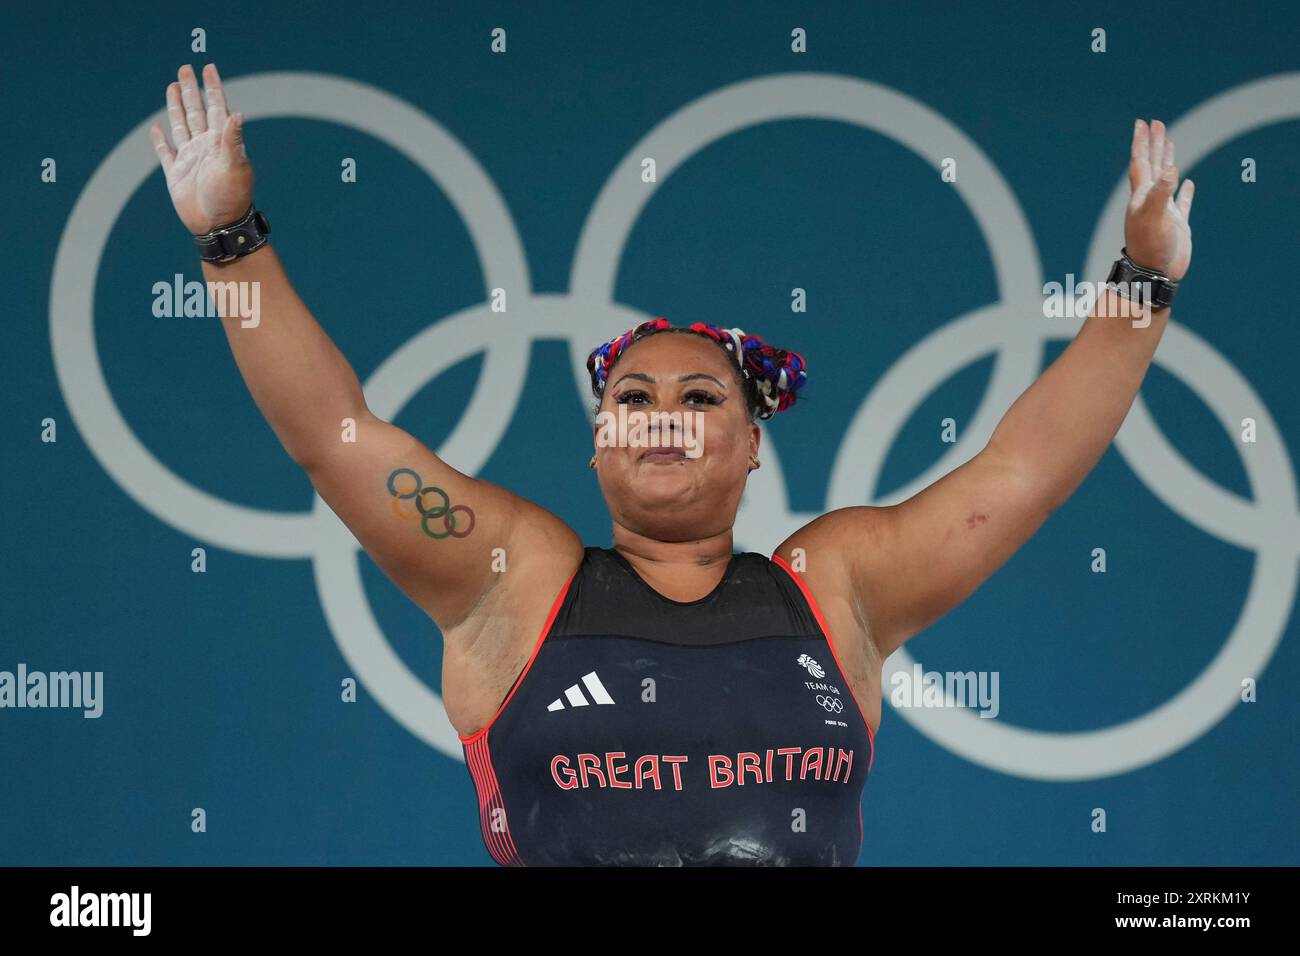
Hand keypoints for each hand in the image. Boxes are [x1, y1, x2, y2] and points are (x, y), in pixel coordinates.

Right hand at [149, 64, 253, 235]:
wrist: (218, 225)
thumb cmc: (231, 197)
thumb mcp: (234, 166)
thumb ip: (232, 139)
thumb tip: (237, 113)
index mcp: (220, 142)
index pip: (216, 107)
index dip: (212, 87)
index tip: (208, 67)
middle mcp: (205, 146)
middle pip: (196, 110)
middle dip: (191, 89)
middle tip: (185, 68)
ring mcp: (190, 159)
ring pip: (180, 125)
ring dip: (176, 106)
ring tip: (173, 86)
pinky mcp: (175, 173)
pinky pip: (165, 152)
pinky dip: (160, 140)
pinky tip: (156, 128)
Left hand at [1124, 118, 1194, 281]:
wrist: (1153, 276)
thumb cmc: (1150, 247)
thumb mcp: (1153, 217)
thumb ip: (1160, 193)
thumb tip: (1171, 169)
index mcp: (1141, 196)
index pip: (1141, 162)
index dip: (1142, 142)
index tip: (1143, 122)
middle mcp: (1150, 200)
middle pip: (1153, 165)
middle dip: (1155, 144)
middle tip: (1158, 123)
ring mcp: (1163, 212)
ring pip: (1166, 180)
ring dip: (1168, 162)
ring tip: (1169, 145)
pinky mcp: (1176, 224)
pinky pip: (1181, 203)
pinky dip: (1184, 191)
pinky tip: (1187, 183)